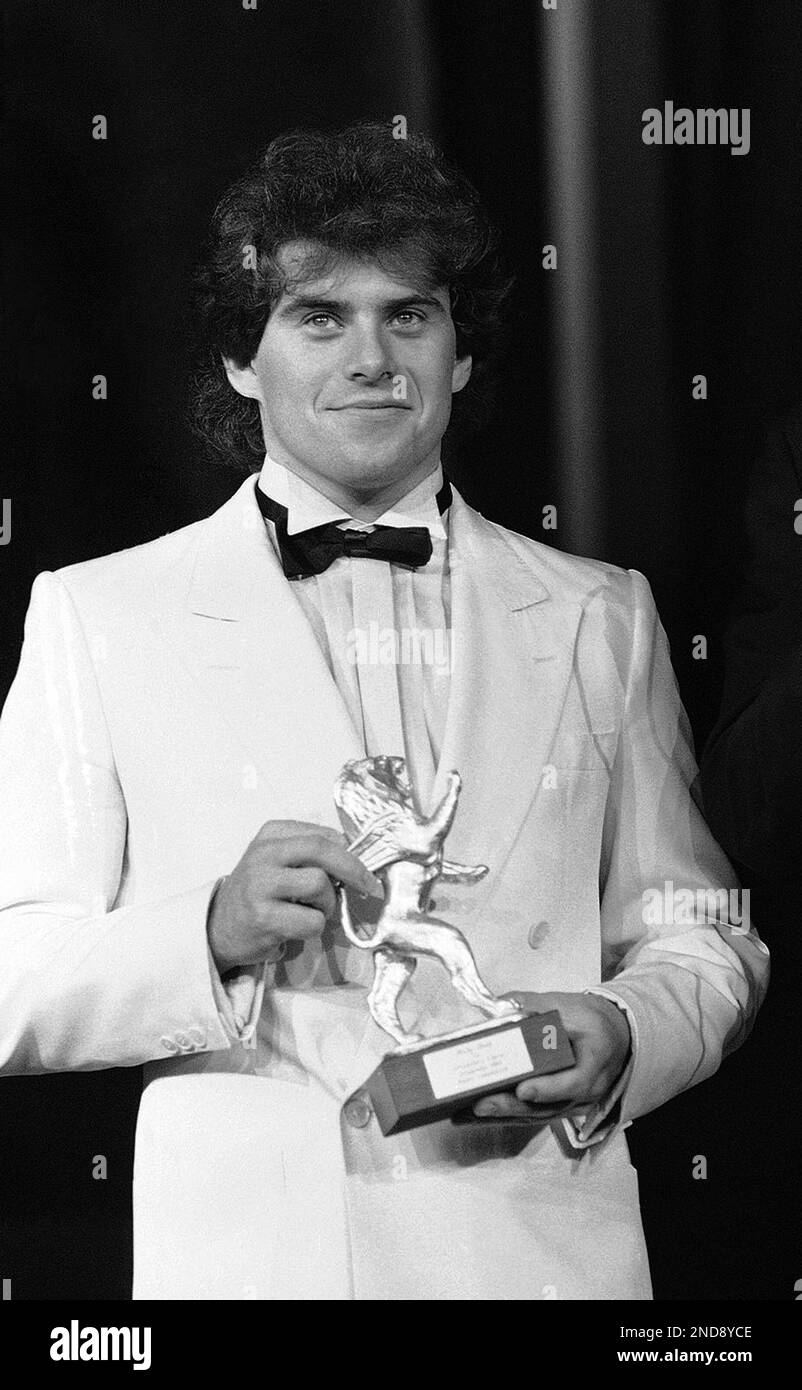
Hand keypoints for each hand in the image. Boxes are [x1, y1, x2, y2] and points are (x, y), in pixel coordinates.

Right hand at [207, 820, 382, 973]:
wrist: (219, 926)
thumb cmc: (258, 892)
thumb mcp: (278, 860)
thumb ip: (310, 853)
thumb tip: (355, 856)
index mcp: (271, 834)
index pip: (321, 834)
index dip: (350, 851)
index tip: (363, 868)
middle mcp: (263, 854)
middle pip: (322, 850)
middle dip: (353, 869)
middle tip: (368, 886)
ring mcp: (260, 885)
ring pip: (319, 885)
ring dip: (327, 904)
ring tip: (312, 911)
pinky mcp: (263, 917)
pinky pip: (312, 920)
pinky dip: (315, 928)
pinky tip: (297, 928)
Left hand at [472, 990, 631, 1121]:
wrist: (616, 1037)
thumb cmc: (593, 1021)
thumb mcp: (571, 1005)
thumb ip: (537, 1004)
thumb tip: (501, 1004)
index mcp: (595, 1062)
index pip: (575, 1082)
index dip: (549, 1089)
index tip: (523, 1089)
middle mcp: (586, 1091)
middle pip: (549, 1106)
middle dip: (513, 1106)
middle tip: (481, 1104)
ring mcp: (573, 1102)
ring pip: (539, 1114)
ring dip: (504, 1114)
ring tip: (471, 1110)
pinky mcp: (559, 1105)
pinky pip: (534, 1114)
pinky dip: (507, 1115)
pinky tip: (478, 1114)